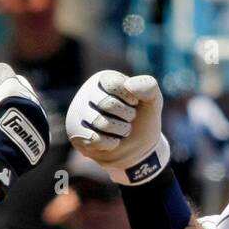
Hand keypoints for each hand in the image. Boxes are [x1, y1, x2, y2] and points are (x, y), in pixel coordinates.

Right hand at [0, 46, 50, 191]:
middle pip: (17, 84)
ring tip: (1, 127)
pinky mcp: (45, 136)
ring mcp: (40, 118)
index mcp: (13, 86)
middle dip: (5, 93)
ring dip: (17, 109)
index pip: (0, 71)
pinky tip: (11, 138)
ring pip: (28, 104)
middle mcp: (32, 99)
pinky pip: (36, 123)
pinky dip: (26, 127)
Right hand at [66, 70, 169, 184]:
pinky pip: (94, 139)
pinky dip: (111, 143)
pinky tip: (113, 141)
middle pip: (107, 103)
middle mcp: (86, 93)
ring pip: (100, 122)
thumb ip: (149, 87)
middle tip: (129, 119)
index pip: (115, 85)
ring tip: (122, 130)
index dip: (131, 99)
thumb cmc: (142, 120)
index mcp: (103, 79)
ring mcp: (78, 114)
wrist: (138, 149)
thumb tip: (129, 85)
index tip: (135, 104)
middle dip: (127, 116)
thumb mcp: (153, 101)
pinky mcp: (76, 134)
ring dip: (121, 130)